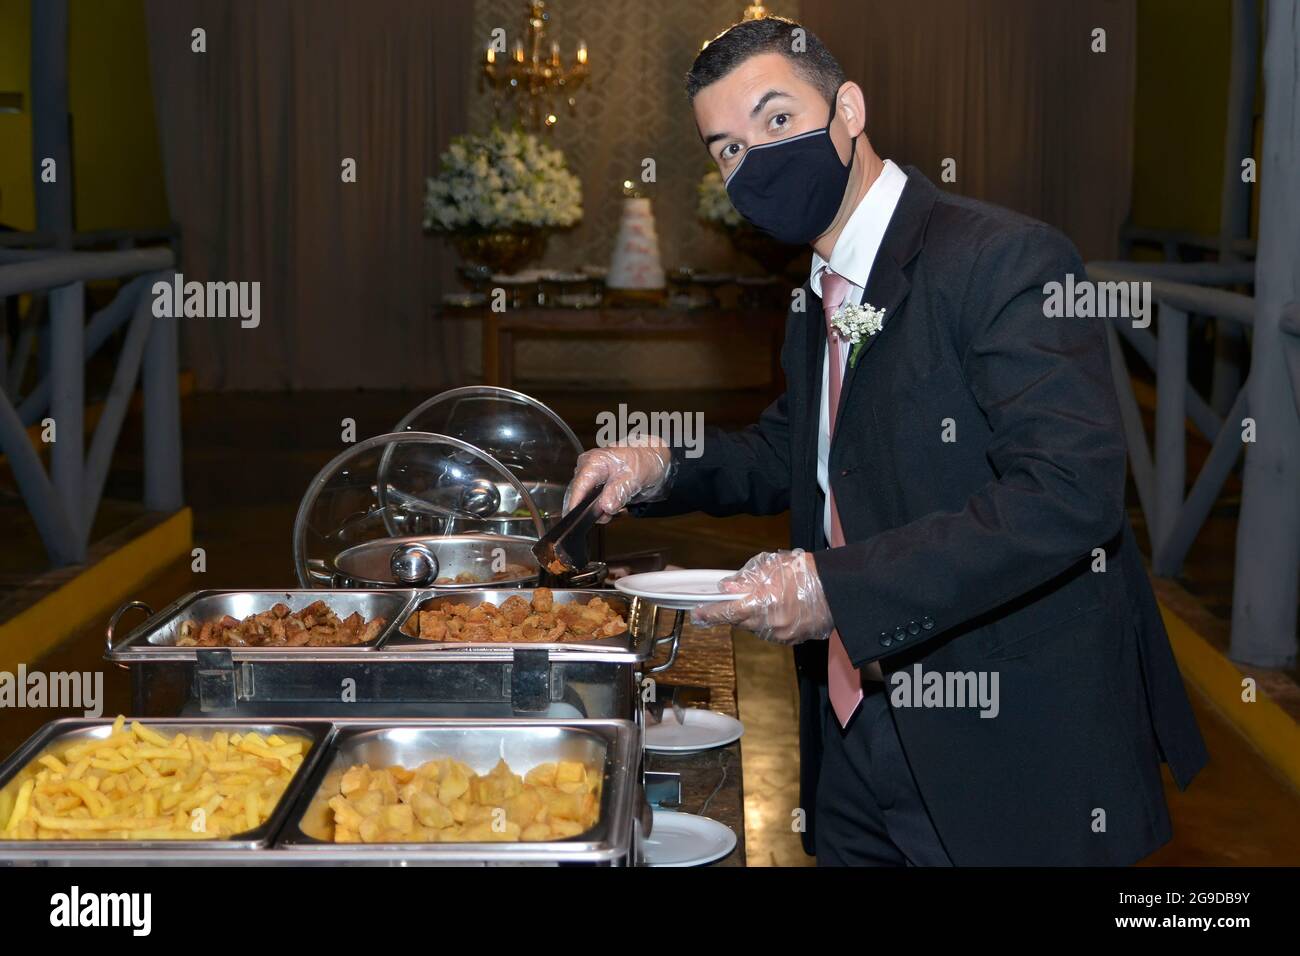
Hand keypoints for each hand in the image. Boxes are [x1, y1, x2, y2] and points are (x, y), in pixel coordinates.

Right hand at [564, 438, 672, 522]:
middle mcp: (587, 468)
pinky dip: (602, 507)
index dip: (576, 503)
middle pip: (579, 494)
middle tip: (609, 515)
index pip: (579, 485)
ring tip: (618, 508)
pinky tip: (615, 505)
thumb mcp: (634, 477)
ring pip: (585, 500)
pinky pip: (592, 501)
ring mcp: (590, 476)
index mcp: (594, 461)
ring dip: (599, 510)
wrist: (652, 459)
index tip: (577, 517)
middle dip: (592, 509)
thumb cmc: (644, 461)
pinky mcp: (594, 484)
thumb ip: (618, 492)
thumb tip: (606, 506)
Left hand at [690, 549, 833, 644]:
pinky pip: (772, 633)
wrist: (837, 587)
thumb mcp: (770, 565)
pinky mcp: (793, 639)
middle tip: (739, 598)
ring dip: (754, 616)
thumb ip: (745, 578)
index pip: (727, 612)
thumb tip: (727, 587)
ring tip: (768, 599)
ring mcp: (781, 634)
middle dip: (736, 611)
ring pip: (756, 628)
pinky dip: (770, 622)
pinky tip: (780, 608)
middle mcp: (769, 623)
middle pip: (740, 622)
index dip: (710, 614)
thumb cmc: (804, 571)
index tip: (698, 614)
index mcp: (761, 603)